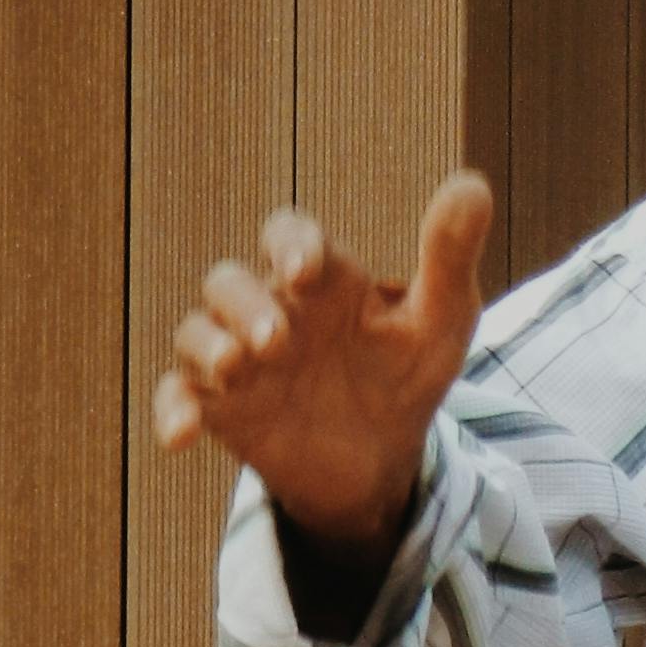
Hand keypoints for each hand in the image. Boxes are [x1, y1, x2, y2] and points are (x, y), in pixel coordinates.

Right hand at [152, 171, 493, 564]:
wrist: (382, 461)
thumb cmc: (406, 376)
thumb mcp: (440, 322)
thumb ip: (448, 258)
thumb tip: (473, 185)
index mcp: (320, 280)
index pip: (288, 236)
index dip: (291, 245)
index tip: (306, 273)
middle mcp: (269, 309)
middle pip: (228, 281)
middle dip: (244, 303)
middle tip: (277, 339)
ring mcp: (239, 358)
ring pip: (196, 332)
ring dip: (208, 345)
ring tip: (236, 367)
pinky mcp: (221, 408)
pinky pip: (178, 396)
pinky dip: (172, 410)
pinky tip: (179, 436)